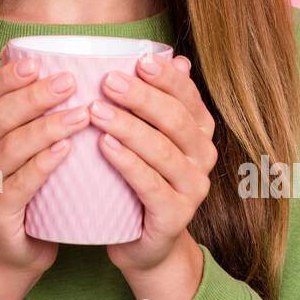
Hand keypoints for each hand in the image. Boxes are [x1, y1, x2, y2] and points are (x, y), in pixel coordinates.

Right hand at [0, 47, 87, 292]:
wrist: (24, 247)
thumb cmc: (43, 187)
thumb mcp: (42, 145)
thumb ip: (53, 111)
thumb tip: (81, 65)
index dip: (10, 76)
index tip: (39, 62)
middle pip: (0, 116)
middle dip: (35, 96)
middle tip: (70, 82)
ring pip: (10, 148)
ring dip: (46, 128)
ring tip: (81, 115)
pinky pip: (18, 186)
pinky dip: (41, 165)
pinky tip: (65, 151)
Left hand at [90, 53, 217, 276]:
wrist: (143, 241)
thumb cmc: (139, 179)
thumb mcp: (146, 137)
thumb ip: (154, 102)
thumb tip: (176, 58)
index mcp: (199, 130)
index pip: (187, 96)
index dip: (164, 77)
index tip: (137, 60)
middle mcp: (203, 156)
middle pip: (174, 119)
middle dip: (141, 97)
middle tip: (108, 82)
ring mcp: (193, 188)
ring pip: (162, 150)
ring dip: (128, 127)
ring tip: (96, 111)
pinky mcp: (175, 216)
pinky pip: (151, 184)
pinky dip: (127, 163)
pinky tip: (104, 145)